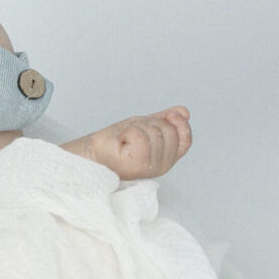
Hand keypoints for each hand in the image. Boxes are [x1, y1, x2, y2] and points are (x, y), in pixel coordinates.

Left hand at [71, 106, 191, 180]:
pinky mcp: (136, 165)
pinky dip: (128, 131)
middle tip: (134, 132)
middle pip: (169, 131)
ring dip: (137, 127)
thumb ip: (165, 120)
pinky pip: (140, 135)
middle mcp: (163, 166)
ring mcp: (150, 167)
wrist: (93, 151)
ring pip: (154, 132)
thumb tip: (185, 112)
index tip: (170, 114)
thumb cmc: (116, 141)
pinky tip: (121, 140)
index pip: (186, 140)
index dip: (181, 124)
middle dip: (150, 123)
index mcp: (168, 158)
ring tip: (126, 138)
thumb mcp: (146, 126)